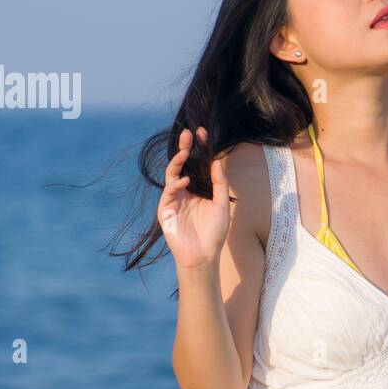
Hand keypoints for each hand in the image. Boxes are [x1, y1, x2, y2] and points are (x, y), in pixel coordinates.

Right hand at [157, 126, 230, 269]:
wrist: (204, 255)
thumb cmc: (214, 232)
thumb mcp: (221, 203)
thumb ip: (219, 182)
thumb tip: (217, 160)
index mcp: (197, 188)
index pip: (197, 164)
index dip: (199, 149)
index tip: (202, 132)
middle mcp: (184, 191)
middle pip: (182, 164)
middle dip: (183, 148)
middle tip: (187, 133)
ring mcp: (174, 199)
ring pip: (171, 174)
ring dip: (177, 161)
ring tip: (185, 151)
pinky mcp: (165, 210)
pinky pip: (168, 192)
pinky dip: (176, 184)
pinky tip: (185, 180)